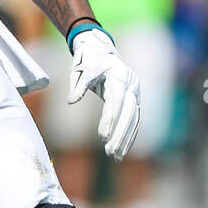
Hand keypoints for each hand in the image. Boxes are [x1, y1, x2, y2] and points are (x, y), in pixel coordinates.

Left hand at [68, 27, 140, 160]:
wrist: (102, 50)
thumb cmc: (89, 60)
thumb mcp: (81, 70)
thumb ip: (78, 85)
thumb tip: (71, 101)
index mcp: (119, 75)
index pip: (116, 101)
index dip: (110, 119)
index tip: (103, 137)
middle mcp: (132, 84)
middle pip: (128, 113)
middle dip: (120, 134)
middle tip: (110, 152)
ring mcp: (136, 92)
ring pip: (134, 118)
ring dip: (125, 138)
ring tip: (115, 156)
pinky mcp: (135, 99)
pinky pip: (134, 119)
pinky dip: (129, 135)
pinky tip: (122, 149)